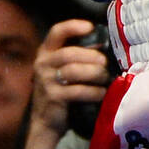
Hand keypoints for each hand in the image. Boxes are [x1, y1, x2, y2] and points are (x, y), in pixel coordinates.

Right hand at [30, 19, 109, 135]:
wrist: (46, 121)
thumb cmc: (59, 91)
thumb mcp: (62, 70)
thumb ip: (76, 57)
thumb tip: (102, 47)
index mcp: (45, 53)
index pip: (56, 32)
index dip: (73, 26)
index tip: (91, 27)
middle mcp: (42, 63)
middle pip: (69, 53)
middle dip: (91, 56)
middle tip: (105, 62)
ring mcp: (46, 81)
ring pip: (73, 71)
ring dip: (94, 74)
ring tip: (105, 78)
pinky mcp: (53, 97)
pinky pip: (78, 91)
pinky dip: (93, 91)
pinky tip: (101, 93)